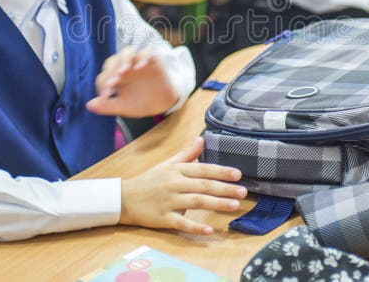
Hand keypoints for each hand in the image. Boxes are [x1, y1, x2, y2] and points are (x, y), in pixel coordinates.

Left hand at [86, 47, 177, 117]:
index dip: (103, 84)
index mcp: (115, 78)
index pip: (104, 76)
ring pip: (127, 51)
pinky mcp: (152, 60)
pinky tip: (140, 67)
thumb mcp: (123, 107)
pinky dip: (143, 56)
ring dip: (124, 59)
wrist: (163, 104)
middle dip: (111, 70)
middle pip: (113, 60)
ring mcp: (138, 62)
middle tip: (113, 82)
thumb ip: (106, 106)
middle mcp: (125, 67)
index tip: (106, 95)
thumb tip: (88, 105)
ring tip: (124, 71)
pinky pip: (147, 52)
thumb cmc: (141, 103)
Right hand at [120, 137, 246, 234]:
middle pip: (203, 186)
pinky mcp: (163, 218)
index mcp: (177, 170)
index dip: (220, 171)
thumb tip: (202, 139)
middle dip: (225, 188)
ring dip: (216, 204)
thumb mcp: (167, 164)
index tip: (238, 174)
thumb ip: (187, 154)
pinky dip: (195, 226)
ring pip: (196, 202)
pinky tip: (208, 230)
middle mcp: (174, 184)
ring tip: (234, 206)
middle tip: (243, 192)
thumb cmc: (149, 180)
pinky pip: (181, 222)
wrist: (124, 198)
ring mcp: (169, 201)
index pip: (203, 169)